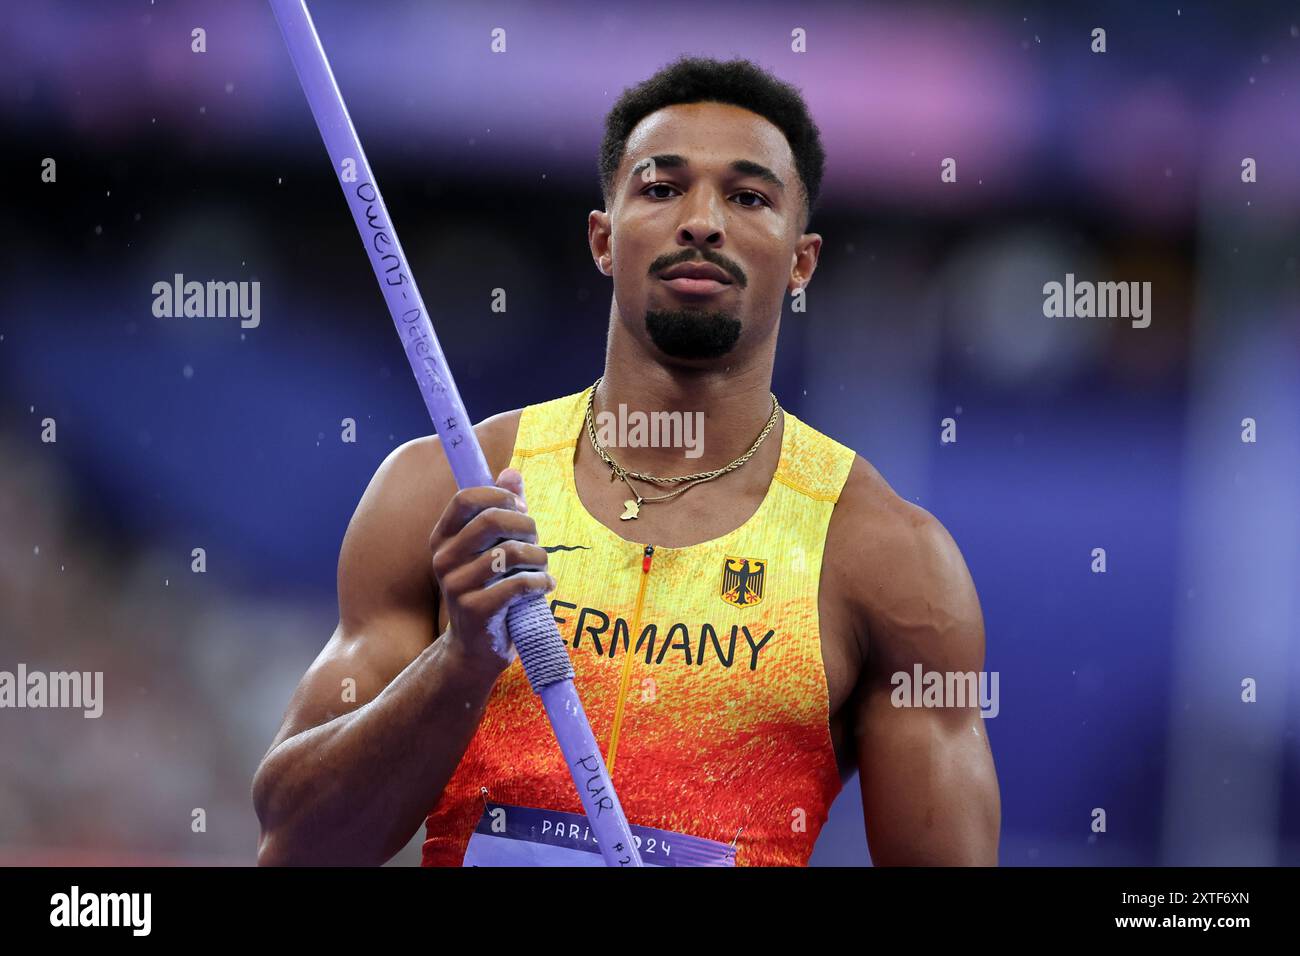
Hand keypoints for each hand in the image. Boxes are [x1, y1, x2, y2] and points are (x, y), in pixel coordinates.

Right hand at [428, 468, 553, 676]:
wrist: (475, 649)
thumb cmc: (490, 590)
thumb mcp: (493, 549)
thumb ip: (502, 510)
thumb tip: (511, 472)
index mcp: (443, 538)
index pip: (466, 497)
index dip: (499, 496)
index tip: (521, 510)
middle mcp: (443, 559)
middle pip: (490, 520)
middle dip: (526, 526)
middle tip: (537, 541)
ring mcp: (455, 586)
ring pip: (509, 553)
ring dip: (538, 558)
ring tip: (543, 568)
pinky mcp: (475, 611)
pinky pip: (518, 584)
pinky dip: (540, 583)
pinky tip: (544, 587)